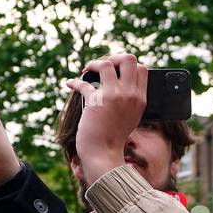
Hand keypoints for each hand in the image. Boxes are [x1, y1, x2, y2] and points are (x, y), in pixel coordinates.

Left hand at [64, 53, 147, 186]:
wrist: (103, 154)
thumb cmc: (114, 138)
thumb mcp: (130, 117)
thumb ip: (129, 99)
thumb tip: (119, 82)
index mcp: (140, 99)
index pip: (142, 69)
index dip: (128, 65)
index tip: (117, 70)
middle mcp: (129, 94)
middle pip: (128, 59)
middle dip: (114, 58)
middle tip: (103, 66)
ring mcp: (113, 96)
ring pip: (106, 64)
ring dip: (94, 64)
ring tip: (87, 70)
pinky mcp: (95, 101)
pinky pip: (84, 83)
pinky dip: (75, 82)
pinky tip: (70, 84)